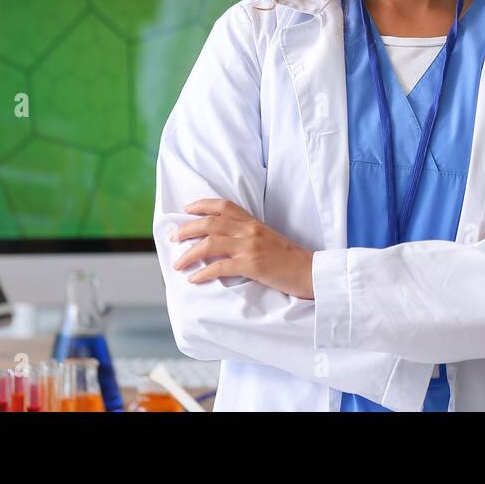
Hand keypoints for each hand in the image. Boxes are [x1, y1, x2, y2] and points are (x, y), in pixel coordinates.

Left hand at [170, 199, 314, 298]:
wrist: (312, 271)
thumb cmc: (292, 259)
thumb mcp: (270, 239)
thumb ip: (250, 235)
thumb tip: (227, 242)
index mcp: (254, 222)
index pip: (224, 206)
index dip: (202, 205)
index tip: (186, 209)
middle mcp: (250, 230)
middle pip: (210, 223)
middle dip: (186, 229)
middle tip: (172, 238)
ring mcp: (250, 247)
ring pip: (210, 244)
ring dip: (189, 254)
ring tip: (177, 263)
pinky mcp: (252, 265)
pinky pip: (220, 267)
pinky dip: (203, 273)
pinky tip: (194, 279)